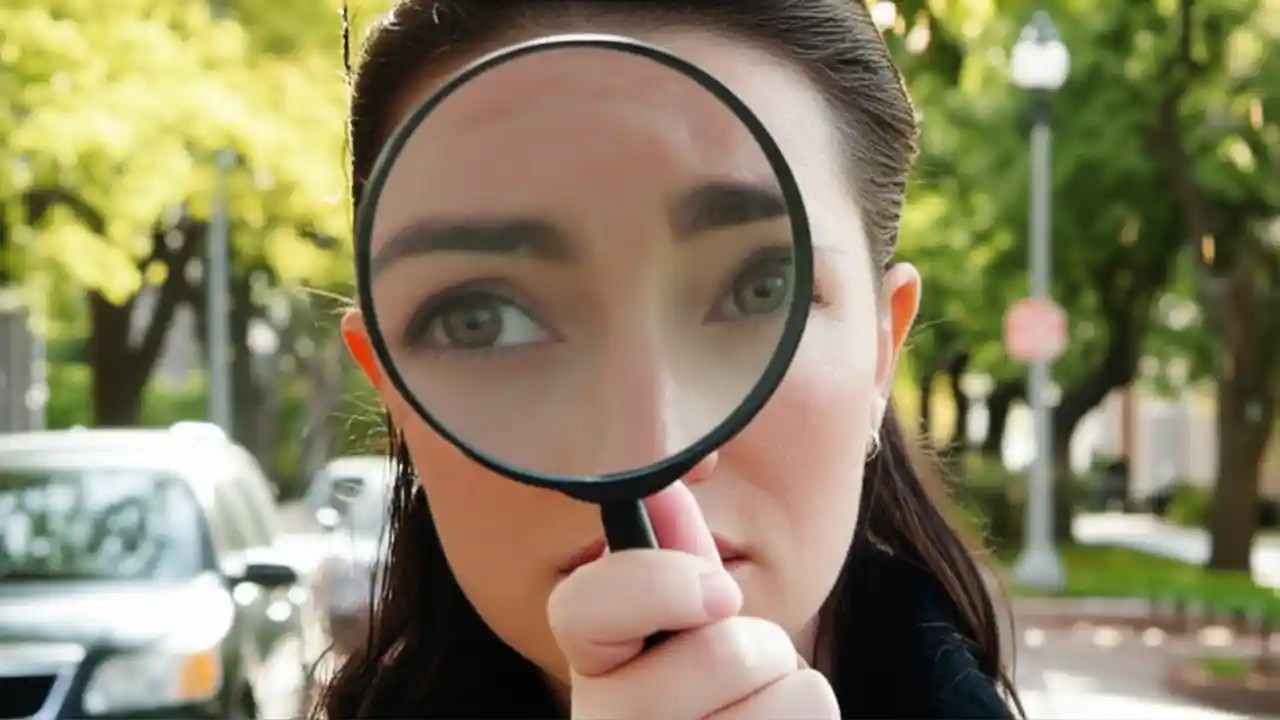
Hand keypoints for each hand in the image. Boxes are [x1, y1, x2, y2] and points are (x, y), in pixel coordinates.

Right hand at [547, 483, 839, 718]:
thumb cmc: (711, 706)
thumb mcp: (687, 635)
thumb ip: (675, 565)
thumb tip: (660, 485)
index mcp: (591, 673)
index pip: (580, 607)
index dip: (654, 585)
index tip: (719, 592)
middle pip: (722, 651)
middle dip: (762, 649)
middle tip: (741, 681)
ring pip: (787, 693)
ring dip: (792, 693)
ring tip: (756, 719)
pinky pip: (811, 718)